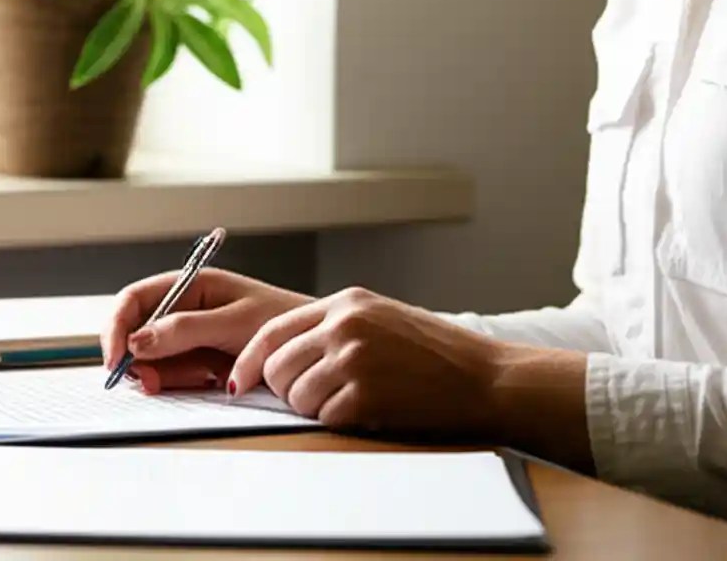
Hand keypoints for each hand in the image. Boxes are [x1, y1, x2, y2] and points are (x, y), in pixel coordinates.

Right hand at [101, 268, 312, 393]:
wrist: (316, 349)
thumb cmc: (283, 323)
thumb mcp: (234, 323)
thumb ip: (185, 330)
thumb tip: (137, 341)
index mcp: (191, 285)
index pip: (135, 299)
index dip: (117, 326)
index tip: (116, 357)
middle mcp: (185, 308)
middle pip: (137, 331)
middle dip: (137, 357)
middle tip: (149, 382)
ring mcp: (191, 337)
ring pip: (153, 357)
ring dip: (160, 374)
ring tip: (197, 377)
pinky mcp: (200, 362)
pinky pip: (173, 374)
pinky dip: (176, 383)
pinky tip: (200, 382)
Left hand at [228, 287, 592, 469]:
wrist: (488, 379)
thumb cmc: (438, 355)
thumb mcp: (382, 319)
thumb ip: (333, 327)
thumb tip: (283, 354)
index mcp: (346, 303)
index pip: (272, 330)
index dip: (249, 361)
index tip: (239, 382)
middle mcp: (344, 326)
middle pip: (276, 366)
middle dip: (286, 390)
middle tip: (317, 397)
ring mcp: (353, 359)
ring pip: (296, 396)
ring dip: (315, 409)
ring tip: (353, 402)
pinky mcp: (365, 395)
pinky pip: (323, 418)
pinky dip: (340, 422)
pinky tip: (370, 412)